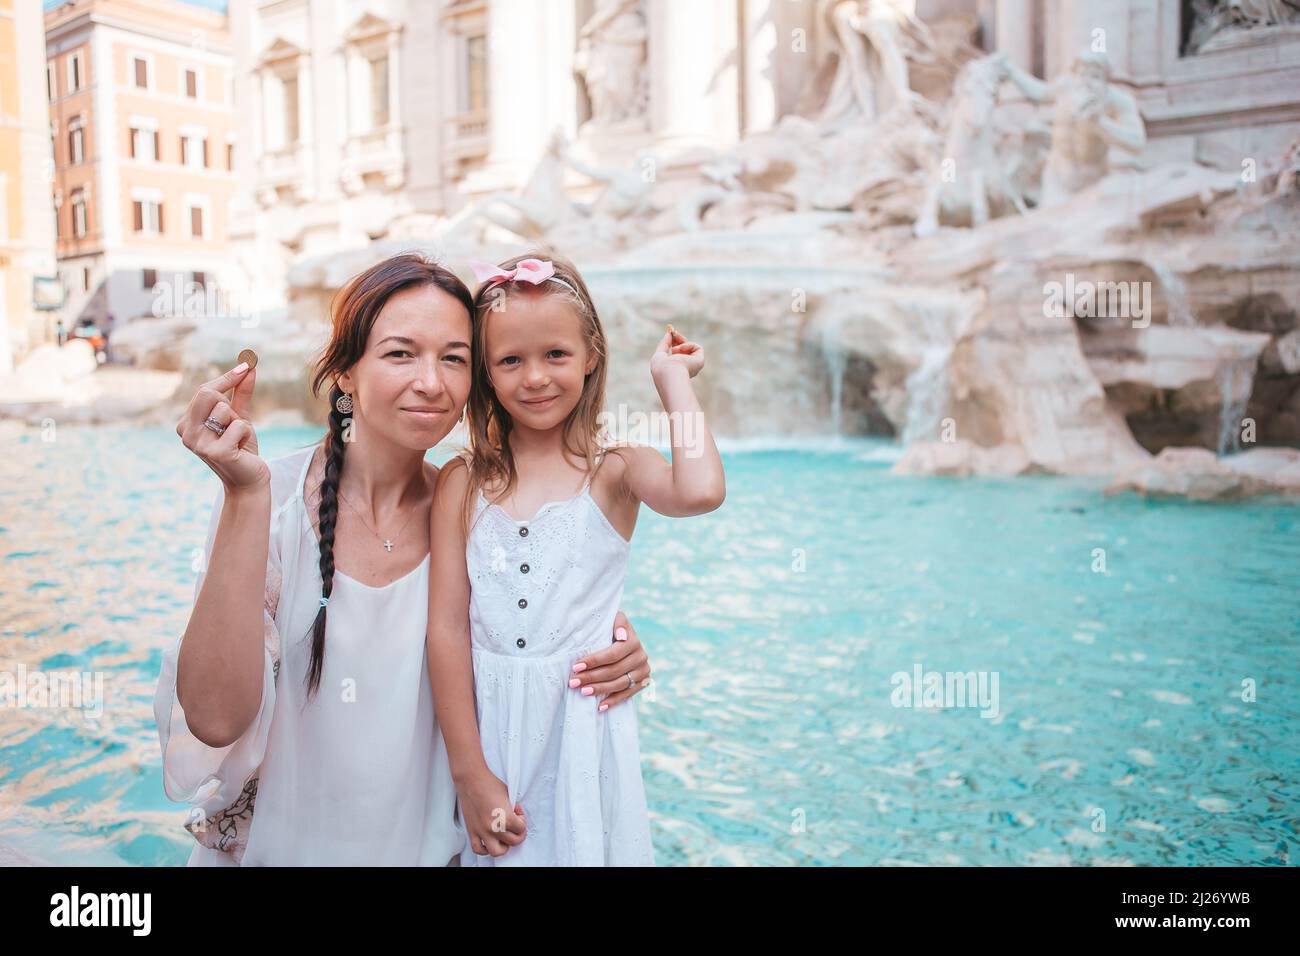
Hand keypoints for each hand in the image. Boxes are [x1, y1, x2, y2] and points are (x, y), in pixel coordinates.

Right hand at [176, 363, 268, 493]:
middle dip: (230, 403)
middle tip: (238, 420)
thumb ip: (241, 392)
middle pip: (209, 394)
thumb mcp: (240, 417)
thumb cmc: (242, 447)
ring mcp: (198, 443)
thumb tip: (249, 366)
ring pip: (226, 410)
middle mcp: (186, 432)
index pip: (204, 390)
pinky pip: (239, 426)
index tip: (247, 365)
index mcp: (186, 422)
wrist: (249, 479)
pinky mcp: (215, 452)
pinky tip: (241, 448)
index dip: (227, 377)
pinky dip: (246, 434)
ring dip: (240, 423)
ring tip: (237, 439)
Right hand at [459, 768, 525, 857]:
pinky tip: (489, 842)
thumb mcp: (508, 795)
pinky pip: (478, 849)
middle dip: (517, 834)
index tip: (518, 814)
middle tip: (515, 826)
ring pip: (497, 852)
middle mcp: (493, 827)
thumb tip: (515, 816)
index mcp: (505, 817)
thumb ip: (513, 809)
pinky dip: (485, 849)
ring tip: (504, 838)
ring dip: (503, 847)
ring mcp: (482, 831)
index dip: (522, 820)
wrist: (471, 780)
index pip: (521, 829)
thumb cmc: (489, 784)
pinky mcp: (472, 831)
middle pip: (513, 842)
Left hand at [570, 610, 651, 711]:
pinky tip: (599, 707)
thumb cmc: (611, 628)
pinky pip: (627, 694)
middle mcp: (641, 656)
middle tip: (574, 682)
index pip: (612, 654)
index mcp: (633, 641)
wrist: (624, 639)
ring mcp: (643, 671)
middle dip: (591, 677)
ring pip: (620, 684)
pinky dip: (614, 701)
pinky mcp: (643, 682)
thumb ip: (617, 622)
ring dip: (600, 689)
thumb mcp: (614, 618)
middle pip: (614, 670)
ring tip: (583, 692)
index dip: (594, 661)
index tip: (576, 666)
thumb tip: (621, 635)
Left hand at [651, 328, 703, 381]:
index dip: (674, 343)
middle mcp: (686, 369)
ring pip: (690, 347)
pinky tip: (681, 351)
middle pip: (685, 349)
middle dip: (679, 339)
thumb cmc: (661, 367)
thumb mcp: (660, 354)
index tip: (670, 334)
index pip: (678, 354)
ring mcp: (693, 366)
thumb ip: (665, 343)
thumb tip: (669, 333)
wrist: (668, 374)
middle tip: (674, 332)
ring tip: (674, 349)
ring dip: (681, 343)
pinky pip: (696, 347)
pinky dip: (688, 345)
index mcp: (676, 370)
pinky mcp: (700, 362)